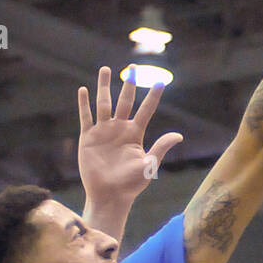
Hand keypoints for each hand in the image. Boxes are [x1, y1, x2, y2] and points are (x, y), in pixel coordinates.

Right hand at [78, 67, 182, 210]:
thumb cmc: (131, 184)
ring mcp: (103, 131)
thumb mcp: (149, 166)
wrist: (109, 195)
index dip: (153, 96)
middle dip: (129, 84)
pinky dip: (84, 104)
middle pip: (125, 100)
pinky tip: (83, 90)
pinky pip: (86, 117)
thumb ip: (160, 148)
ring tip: (105, 69)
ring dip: (104, 86)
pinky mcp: (88, 137)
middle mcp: (120, 128)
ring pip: (104, 103)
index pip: (146, 110)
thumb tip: (179, 135)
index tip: (161, 81)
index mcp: (135, 134)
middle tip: (134, 67)